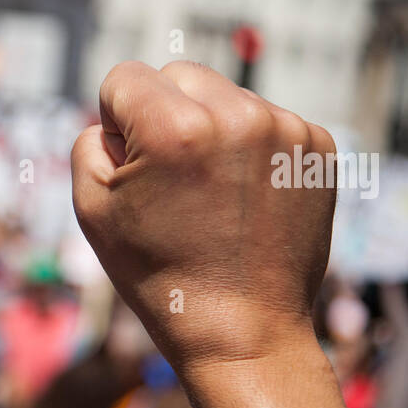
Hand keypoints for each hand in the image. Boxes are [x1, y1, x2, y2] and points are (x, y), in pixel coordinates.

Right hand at [71, 60, 336, 376]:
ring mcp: (286, 129)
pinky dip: (250, 149)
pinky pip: (265, 121)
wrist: (243, 332)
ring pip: (225, 97)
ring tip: (210, 197)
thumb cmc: (160, 275)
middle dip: (164, 116)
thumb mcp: (91, 210)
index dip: (115, 124)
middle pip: (178, 75)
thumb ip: (89, 143)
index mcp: (175, 129)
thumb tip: (118, 119)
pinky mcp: (318, 147)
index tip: (132, 172)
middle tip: (170, 183)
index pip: (124, 78)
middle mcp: (237, 115)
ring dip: (210, 131)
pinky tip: (242, 199)